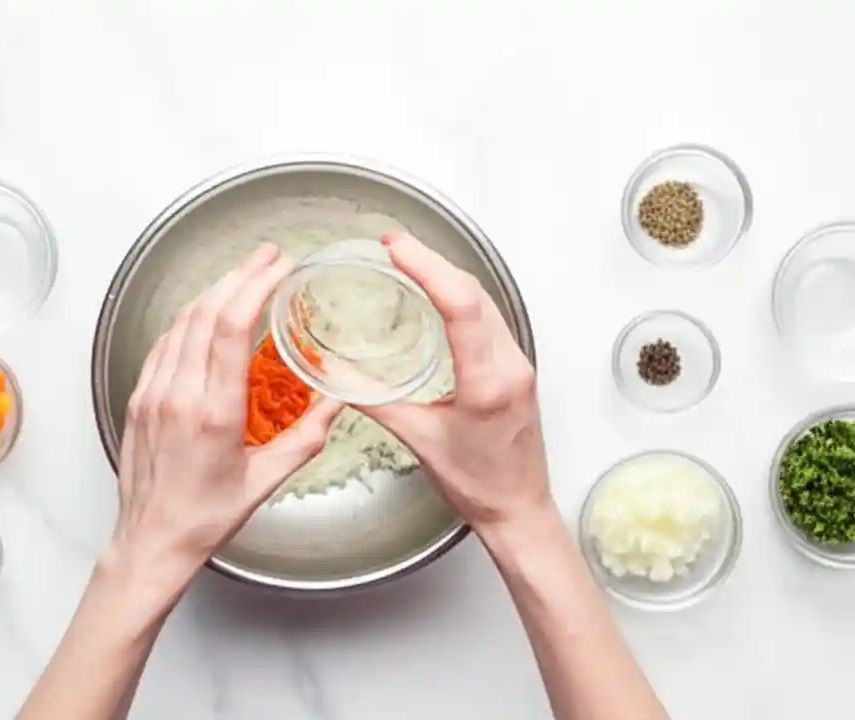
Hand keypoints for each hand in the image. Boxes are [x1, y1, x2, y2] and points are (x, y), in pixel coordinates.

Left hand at [114, 244, 341, 585]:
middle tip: (268, 256)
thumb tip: (338, 400)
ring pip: (180, 323)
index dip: (255, 286)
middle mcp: (177, 395)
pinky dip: (188, 320)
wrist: (151, 542)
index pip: (230, 327)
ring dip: (213, 291)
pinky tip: (205, 314)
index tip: (279, 267)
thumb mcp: (267, 480)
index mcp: (213, 413)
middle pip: (205, 313)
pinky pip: (163, 344)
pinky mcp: (138, 399)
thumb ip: (307, 437)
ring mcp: (152, 394)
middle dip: (239, 275)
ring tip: (242, 276)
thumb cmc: (205, 518)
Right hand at [360, 233, 550, 534]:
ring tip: (410, 260)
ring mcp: (519, 364)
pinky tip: (439, 293)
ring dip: (448, 274)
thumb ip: (375, 402)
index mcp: (486, 384)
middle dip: (432, 261)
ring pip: (485, 301)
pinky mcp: (518, 368)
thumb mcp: (418, 440)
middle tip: (393, 244)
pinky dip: (461, 296)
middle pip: (474, 293)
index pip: (460, 307)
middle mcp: (510, 367)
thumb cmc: (477, 485)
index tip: (396, 248)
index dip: (427, 268)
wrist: (519, 509)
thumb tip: (335, 373)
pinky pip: (490, 317)